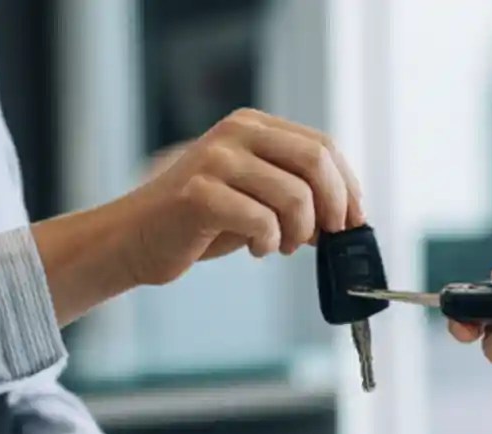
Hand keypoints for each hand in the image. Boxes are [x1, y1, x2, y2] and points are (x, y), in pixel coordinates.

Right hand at [33, 108, 363, 323]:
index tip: (355, 220)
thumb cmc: (203, 221)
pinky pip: (262, 222)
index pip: (323, 146)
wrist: (137, 239)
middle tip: (328, 237)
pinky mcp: (199, 193)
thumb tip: (350, 215)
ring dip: (299, 233)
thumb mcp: (257, 196)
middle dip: (334, 207)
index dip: (348, 186)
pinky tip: (256, 249)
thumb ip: (298, 193)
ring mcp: (215, 160)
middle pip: (315, 163)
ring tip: (281, 245)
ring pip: (294, 197)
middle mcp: (235, 133)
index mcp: (253, 126)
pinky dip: (269, 243)